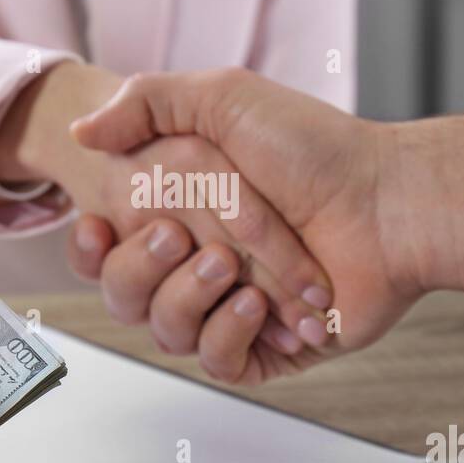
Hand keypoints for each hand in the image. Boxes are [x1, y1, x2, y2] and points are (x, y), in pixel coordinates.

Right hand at [0, 61, 333, 347]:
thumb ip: (143, 102)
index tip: (100, 224)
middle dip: (139, 269)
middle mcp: (199, 264)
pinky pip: (217, 364)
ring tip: (231, 268)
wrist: (382, 201)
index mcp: (181, 214)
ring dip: (186, 298)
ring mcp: (233, 307)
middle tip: (180, 237)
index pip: (104, 250)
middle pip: (123, 295)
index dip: (91, 248)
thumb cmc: (311, 148)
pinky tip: (256, 305)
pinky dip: (228, 334)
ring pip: (163, 332)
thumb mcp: (223, 98)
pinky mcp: (269, 347)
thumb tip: (80, 132)